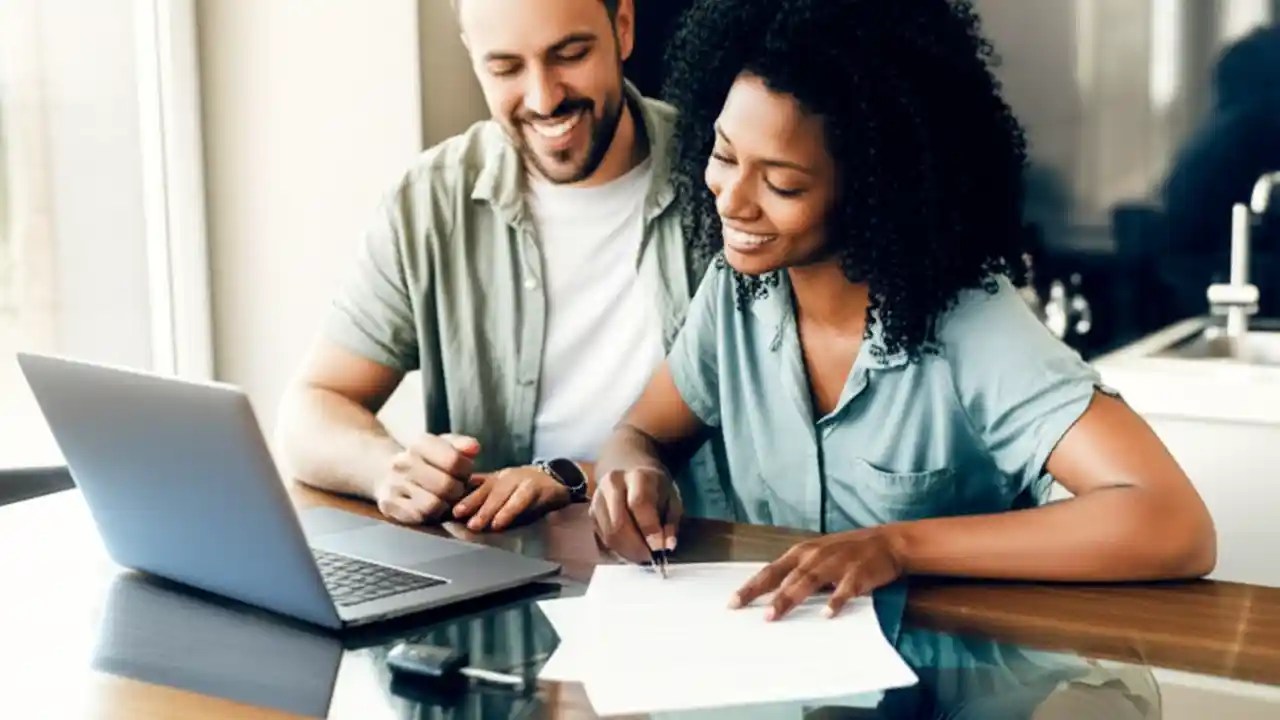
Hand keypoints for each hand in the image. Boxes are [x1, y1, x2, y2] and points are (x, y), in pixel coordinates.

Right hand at [374, 433, 479, 523]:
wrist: (386, 472)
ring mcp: (394, 484)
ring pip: (433, 505)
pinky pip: (419, 517)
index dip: (466, 470)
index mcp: (419, 444)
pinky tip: (432, 508)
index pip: (454, 460)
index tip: (464, 472)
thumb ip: (462, 445)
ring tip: (445, 500)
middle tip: (457, 490)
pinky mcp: (389, 504)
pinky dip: (430, 516)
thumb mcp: (444, 446)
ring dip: (445, 506)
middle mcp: (403, 462)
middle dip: (458, 490)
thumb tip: (474, 448)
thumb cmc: (426, 460)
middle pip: (446, 485)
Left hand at [451, 466, 570, 531]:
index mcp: (496, 478)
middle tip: (460, 517)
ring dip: (489, 510)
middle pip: (489, 490)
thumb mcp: (503, 490)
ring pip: (503, 495)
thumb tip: (457, 506)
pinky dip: (509, 511)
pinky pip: (521, 500)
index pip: (478, 488)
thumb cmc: (525, 490)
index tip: (453, 512)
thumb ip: (483, 494)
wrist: (557, 481)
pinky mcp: (537, 488)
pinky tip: (500, 522)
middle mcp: (508, 477)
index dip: (466, 499)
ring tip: (477, 524)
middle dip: (473, 504)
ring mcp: (522, 481)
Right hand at [590, 467, 681, 563]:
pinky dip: (617, 550)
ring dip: (626, 552)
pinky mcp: (591, 513)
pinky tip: (629, 550)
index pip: (639, 503)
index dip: (648, 529)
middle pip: (618, 523)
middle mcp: (612, 484)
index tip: (658, 547)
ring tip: (641, 556)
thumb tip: (666, 546)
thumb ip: (671, 522)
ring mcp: (598, 498)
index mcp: (637, 476)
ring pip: (608, 534)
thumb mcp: (673, 500)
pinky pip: (602, 538)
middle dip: (635, 547)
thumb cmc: (655, 489)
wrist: (629, 472)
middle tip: (649, 558)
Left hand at [730, 528, 903, 620]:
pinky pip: (844, 590)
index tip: (733, 602)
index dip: (751, 586)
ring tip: (773, 615)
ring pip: (807, 582)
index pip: (770, 571)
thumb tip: (772, 593)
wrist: (887, 542)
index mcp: (802, 552)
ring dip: (789, 598)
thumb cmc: (847, 551)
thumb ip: (797, 571)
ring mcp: (836, 564)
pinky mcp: (857, 574)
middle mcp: (815, 556)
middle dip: (762, 593)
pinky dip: (835, 601)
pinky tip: (827, 615)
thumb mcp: (818, 555)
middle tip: (743, 608)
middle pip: (784, 577)